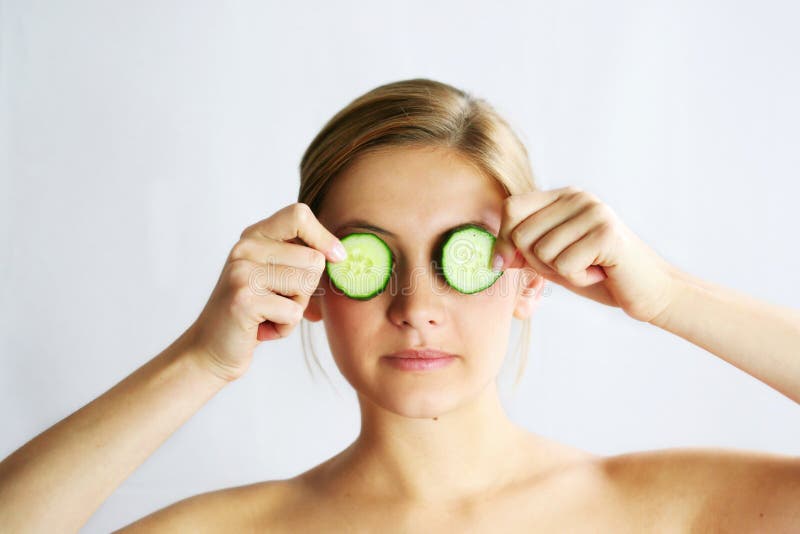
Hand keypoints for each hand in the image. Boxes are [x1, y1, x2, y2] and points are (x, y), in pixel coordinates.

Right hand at [183, 202, 346, 381]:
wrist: (210, 349)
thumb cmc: (253, 315)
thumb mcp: (275, 278)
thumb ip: (300, 260)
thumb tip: (342, 255)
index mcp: (254, 236)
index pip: (299, 215)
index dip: (324, 236)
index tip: (336, 257)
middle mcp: (245, 248)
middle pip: (313, 259)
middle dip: (307, 289)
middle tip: (279, 302)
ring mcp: (242, 272)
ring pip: (306, 286)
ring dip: (295, 310)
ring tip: (268, 314)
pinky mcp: (243, 299)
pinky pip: (294, 313)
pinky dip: (284, 328)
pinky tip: (261, 329)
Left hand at [492, 186, 678, 322]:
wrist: (650, 290)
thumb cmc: (600, 275)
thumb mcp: (555, 260)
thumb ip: (526, 251)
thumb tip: (494, 254)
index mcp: (563, 197)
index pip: (512, 208)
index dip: (503, 240)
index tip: (505, 264)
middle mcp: (578, 197)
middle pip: (521, 233)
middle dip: (536, 262)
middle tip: (568, 267)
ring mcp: (594, 212)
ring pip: (541, 252)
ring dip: (561, 273)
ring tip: (589, 268)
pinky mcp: (606, 233)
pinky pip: (564, 265)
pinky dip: (579, 279)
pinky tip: (600, 273)